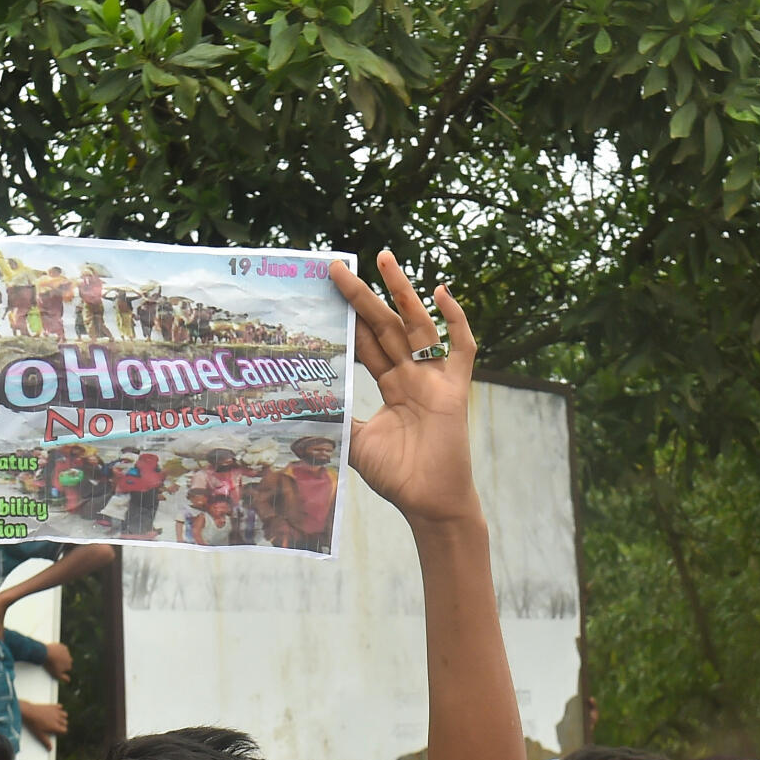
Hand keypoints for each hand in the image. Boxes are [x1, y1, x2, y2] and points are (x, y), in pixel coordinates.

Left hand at [21, 700, 68, 740]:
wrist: (29, 713)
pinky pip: (60, 707)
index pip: (64, 730)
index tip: (56, 732)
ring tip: (57, 719)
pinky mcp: (53, 706)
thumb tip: (50, 749)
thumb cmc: (34, 725)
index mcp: (55, 727)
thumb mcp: (39, 735)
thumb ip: (46, 742)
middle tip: (55, 726)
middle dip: (62, 725)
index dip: (61, 732)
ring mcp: (56, 712)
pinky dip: (59, 709)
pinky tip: (55, 711)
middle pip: (65, 723)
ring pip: (65, 715)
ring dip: (62, 717)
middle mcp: (58, 719)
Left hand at [44, 641, 73, 681]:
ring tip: (53, 657)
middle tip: (54, 662)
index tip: (56, 667)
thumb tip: (69, 680)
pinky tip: (54, 652)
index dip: (62, 668)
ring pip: (65, 655)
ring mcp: (67, 652)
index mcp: (69, 666)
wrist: (45, 654)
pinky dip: (59, 650)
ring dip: (61, 656)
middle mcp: (70, 659)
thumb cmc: (50, 665)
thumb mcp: (56, 674)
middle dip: (63, 662)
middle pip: (67, 661)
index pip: (67, 668)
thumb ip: (64, 678)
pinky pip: (62, 649)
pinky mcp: (63, 647)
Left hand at [332, 251, 480, 526]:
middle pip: (385, 326)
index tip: (326, 294)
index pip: (366, 343)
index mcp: (391, 385)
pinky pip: (460, 347)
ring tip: (384, 258)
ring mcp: (435, 379)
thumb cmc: (397, 476)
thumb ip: (336, 416)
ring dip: (401, 290)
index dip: (348, 319)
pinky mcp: (455, 388)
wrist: (429, 501)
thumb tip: (299, 400)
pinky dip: (454, 319)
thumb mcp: (355, 440)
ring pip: (416, 325)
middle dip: (363, 296)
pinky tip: (440, 292)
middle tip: (339, 267)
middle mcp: (412, 376)